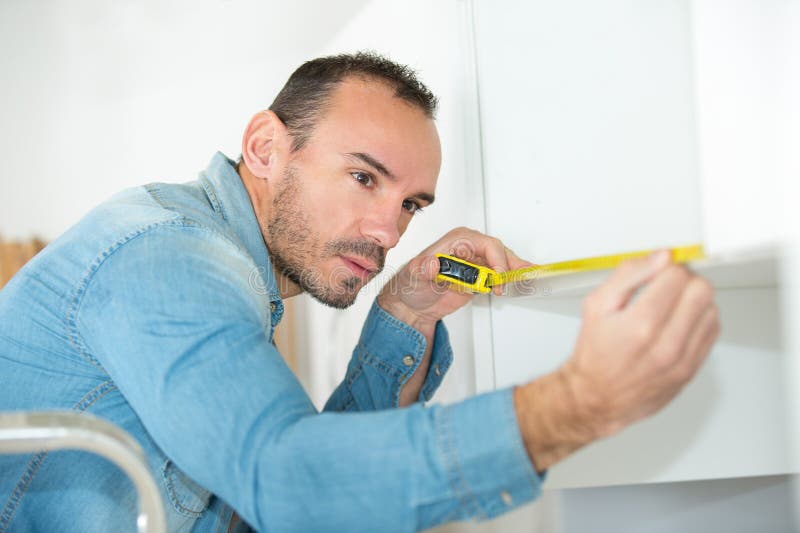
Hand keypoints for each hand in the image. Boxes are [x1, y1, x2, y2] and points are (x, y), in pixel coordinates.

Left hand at [376, 227, 531, 330]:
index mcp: (455, 241)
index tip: (498, 274)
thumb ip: (422, 269)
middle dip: (509, 265)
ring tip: (528, 278)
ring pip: (503, 261)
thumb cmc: (411, 284)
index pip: (483, 243)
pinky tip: (526, 279)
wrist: (413, 304)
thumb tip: (432, 263)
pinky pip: (501, 274)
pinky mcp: (480, 277)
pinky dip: (513, 276)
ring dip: (515, 270)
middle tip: (512, 281)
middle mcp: (469, 248)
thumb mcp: (414, 275)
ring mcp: (476, 263)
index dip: (495, 257)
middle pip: (498, 251)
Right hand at [514, 250, 719, 471]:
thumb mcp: (597, 305)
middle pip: (701, 290)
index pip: (677, 275)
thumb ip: (628, 275)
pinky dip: (699, 321)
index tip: (657, 272)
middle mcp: (666, 344)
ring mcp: (682, 359)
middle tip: (668, 286)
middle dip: (685, 281)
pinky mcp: (692, 369)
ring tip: (671, 308)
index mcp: (640, 324)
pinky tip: (679, 323)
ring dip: (694, 302)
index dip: (666, 268)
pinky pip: (712, 332)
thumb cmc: (595, 353)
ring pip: (711, 309)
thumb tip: (660, 257)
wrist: (597, 397)